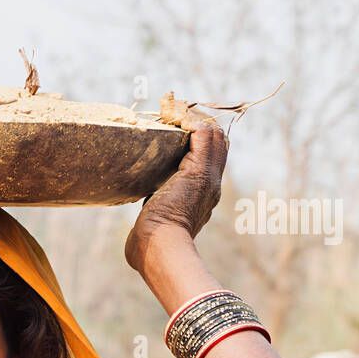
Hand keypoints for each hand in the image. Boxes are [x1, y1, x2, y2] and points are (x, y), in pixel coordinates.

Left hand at [124, 108, 226, 273]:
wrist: (159, 249)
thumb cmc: (150, 245)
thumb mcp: (155, 222)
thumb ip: (153, 213)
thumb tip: (141, 221)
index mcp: (203, 195)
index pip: (210, 158)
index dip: (198, 139)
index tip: (175, 126)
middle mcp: (211, 184)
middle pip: (218, 141)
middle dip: (198, 121)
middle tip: (174, 111)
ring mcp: (208, 177)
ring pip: (213, 134)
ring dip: (193, 116)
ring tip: (173, 108)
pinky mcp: (197, 172)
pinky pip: (203, 134)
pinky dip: (191, 120)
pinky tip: (174, 114)